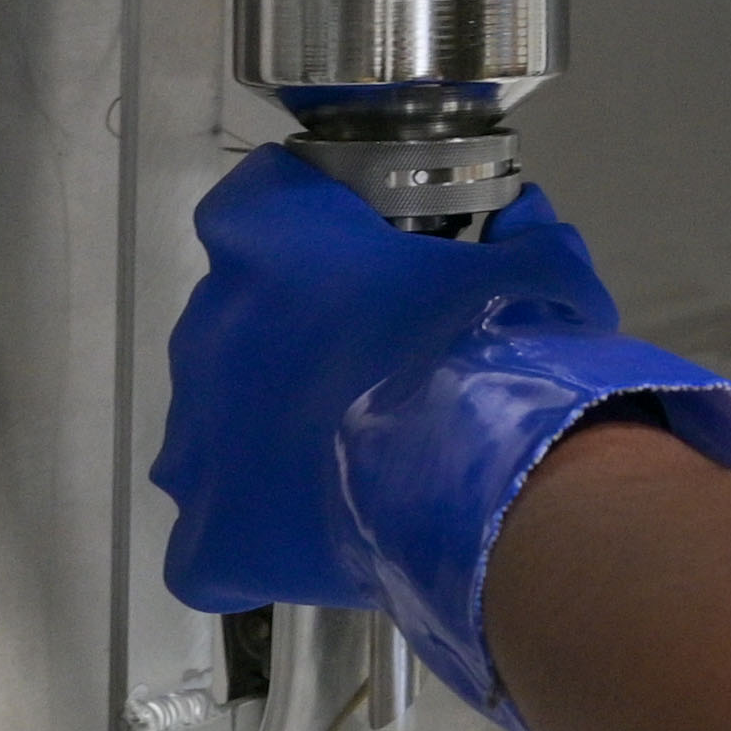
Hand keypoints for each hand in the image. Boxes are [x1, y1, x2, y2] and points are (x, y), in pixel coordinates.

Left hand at [152, 145, 730, 723]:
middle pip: (239, 314)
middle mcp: (208, 325)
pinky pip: (215, 525)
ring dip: (270, 425)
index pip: (263, 198)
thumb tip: (529, 225)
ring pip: (219, 417)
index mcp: (269, 239)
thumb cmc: (484, 358)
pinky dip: (258, 527)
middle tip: (371, 363)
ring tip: (350, 448)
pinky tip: (321, 525)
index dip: (311, 222)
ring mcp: (195, 433)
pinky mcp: (205, 532)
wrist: (477, 484)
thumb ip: (529, 240)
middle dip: (293, 334)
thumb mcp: (535, 274)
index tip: (361, 252)